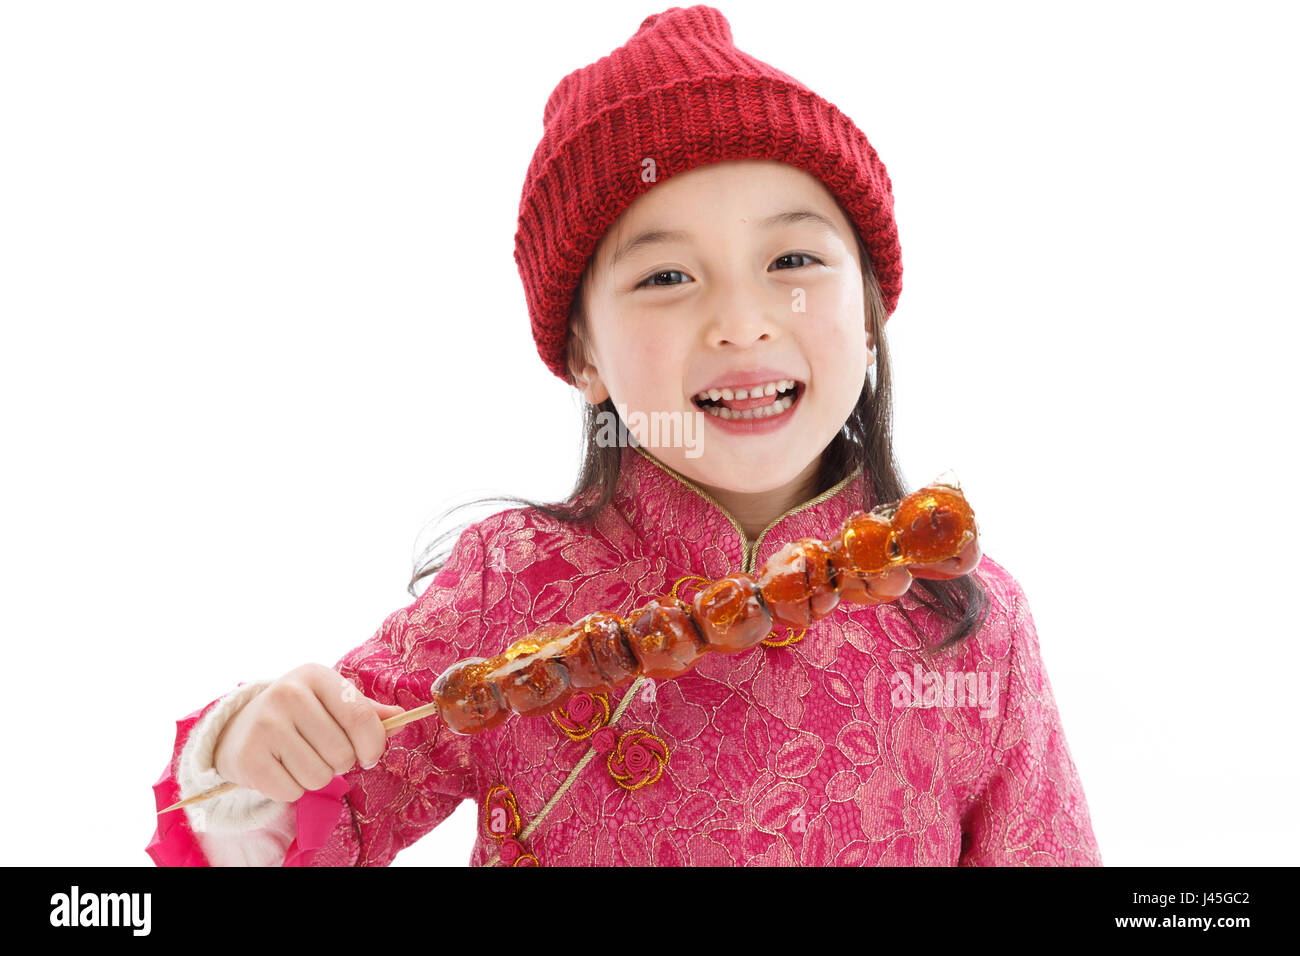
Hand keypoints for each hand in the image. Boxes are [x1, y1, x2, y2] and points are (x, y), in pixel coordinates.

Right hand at [212, 663, 405, 802]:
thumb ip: (366, 711)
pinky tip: (280, 769)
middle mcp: (288, 694)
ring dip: (316, 777)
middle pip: (342, 754)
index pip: (361, 718)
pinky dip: (292, 789)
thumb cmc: (299, 714)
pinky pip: (292, 792)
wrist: (239, 728)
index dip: (373, 745)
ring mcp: (265, 725)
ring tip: (300, 759)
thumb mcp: (331, 701)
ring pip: (319, 777)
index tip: (370, 755)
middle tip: (322, 751)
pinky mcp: (249, 757)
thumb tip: (402, 718)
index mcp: (316, 676)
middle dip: (340, 762)